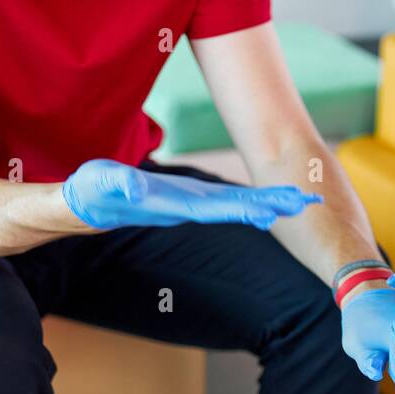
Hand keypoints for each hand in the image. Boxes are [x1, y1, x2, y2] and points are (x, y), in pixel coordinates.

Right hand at [62, 159, 320, 230]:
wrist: (88, 206)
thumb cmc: (92, 193)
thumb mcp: (101, 183)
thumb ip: (118, 185)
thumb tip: (136, 186)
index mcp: (173, 207)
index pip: (217, 208)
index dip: (246, 207)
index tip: (274, 209)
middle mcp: (189, 209)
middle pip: (237, 208)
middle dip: (271, 205)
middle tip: (307, 203)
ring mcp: (191, 205)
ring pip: (237, 205)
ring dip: (269, 203)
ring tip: (301, 201)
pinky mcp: (190, 199)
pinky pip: (228, 200)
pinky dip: (252, 199)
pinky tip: (273, 202)